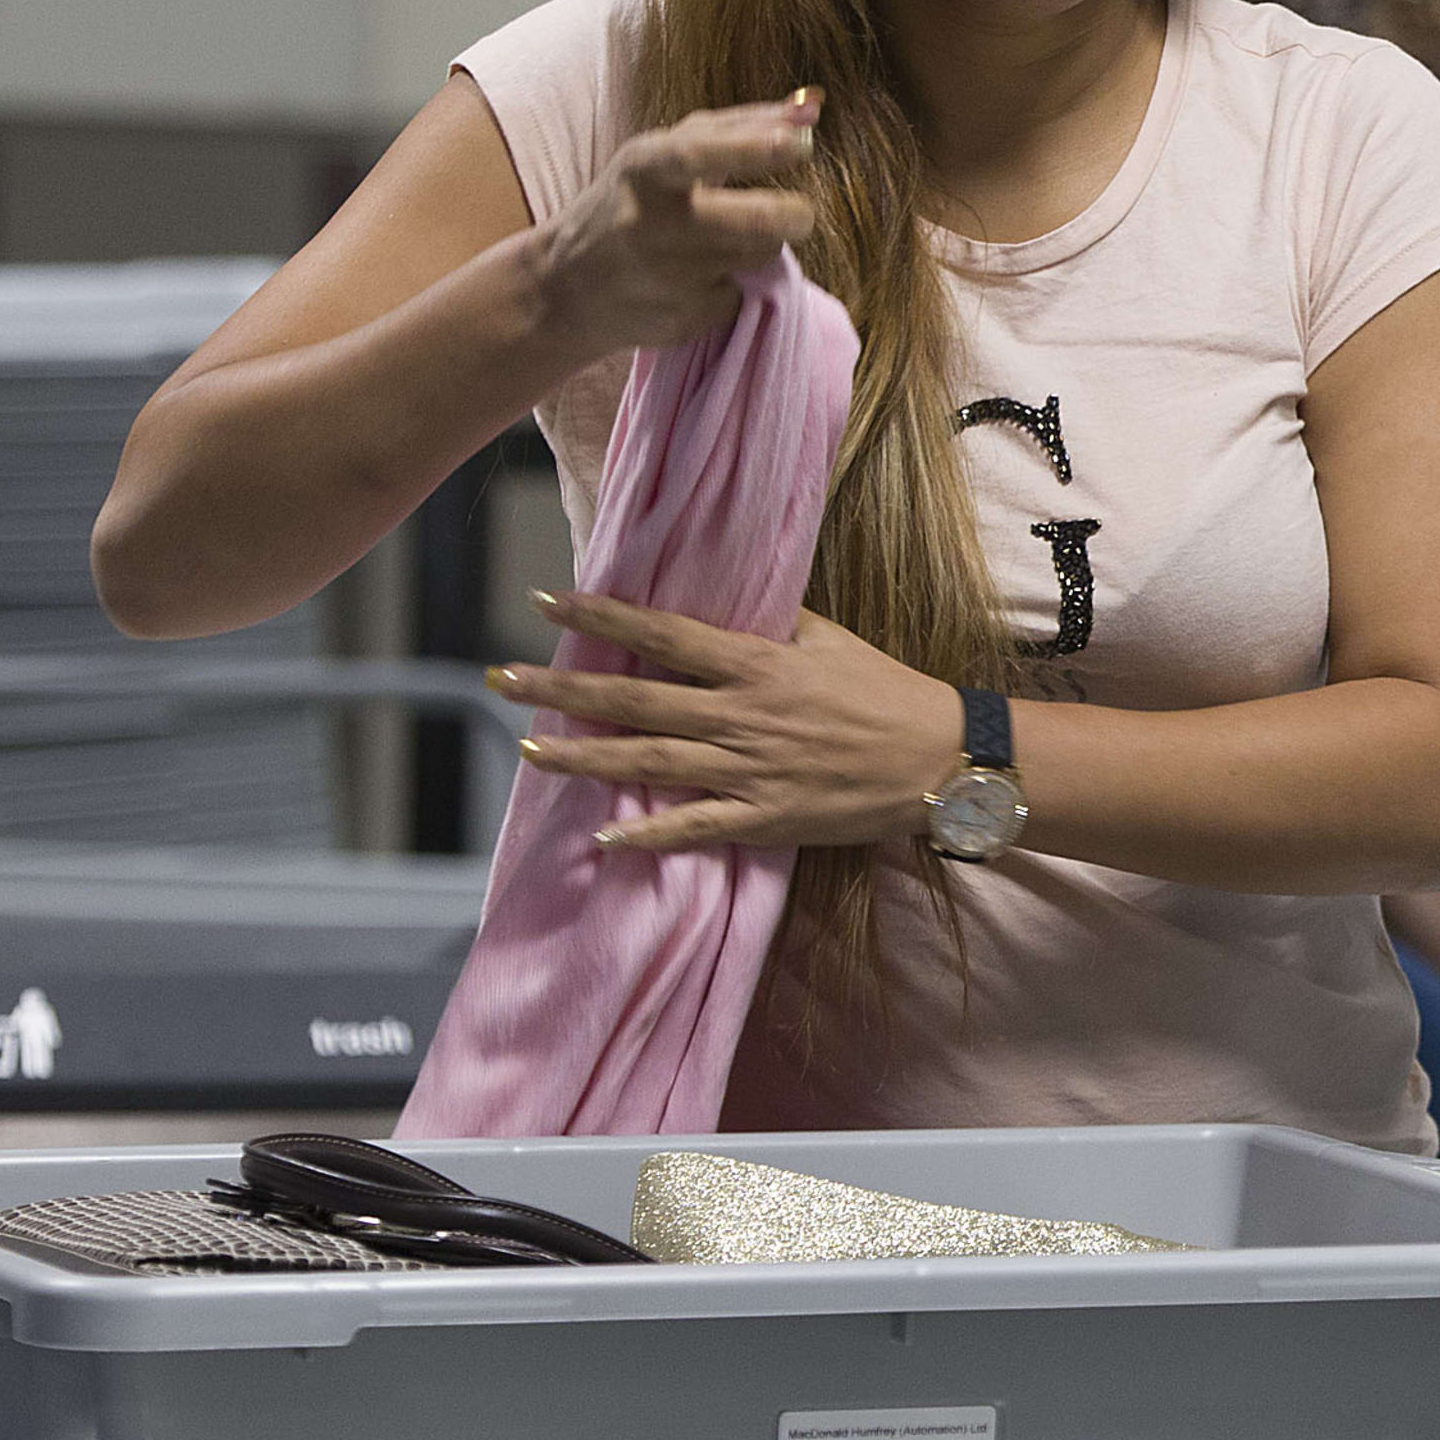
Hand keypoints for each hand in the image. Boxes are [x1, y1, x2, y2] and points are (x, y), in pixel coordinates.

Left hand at [495, 592, 961, 851]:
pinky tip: (603, 837)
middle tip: (501, 678)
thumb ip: (770, 624)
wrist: (938, 759)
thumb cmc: (886, 692)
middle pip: (633, 700)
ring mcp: (748, 771)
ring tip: (527, 751)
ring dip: (582, 758)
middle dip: (560, 689)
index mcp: (755, 663)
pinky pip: (693, 828)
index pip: (661, 634)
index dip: (601, 617)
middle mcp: (740, 715)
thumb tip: (722, 604)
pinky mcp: (763, 817)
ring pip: (647, 762)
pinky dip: (647, 835)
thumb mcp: (829, 640)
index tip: (546, 602)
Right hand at [529, 93, 820, 356]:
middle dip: (793, 216)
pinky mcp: (681, 319)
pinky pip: (741, 296)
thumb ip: (743, 126)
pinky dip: (735, 284)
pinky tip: (699, 280)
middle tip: (799, 213)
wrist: (568, 287)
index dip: (755, 147)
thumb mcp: (669, 152)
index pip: (699, 155)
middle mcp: (649, 223)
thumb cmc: (635, 200)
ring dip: (760, 245)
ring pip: (757, 256)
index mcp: (643, 169)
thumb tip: (815, 105)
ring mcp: (665, 277)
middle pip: (752, 222)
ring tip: (726, 239)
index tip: (801, 142)